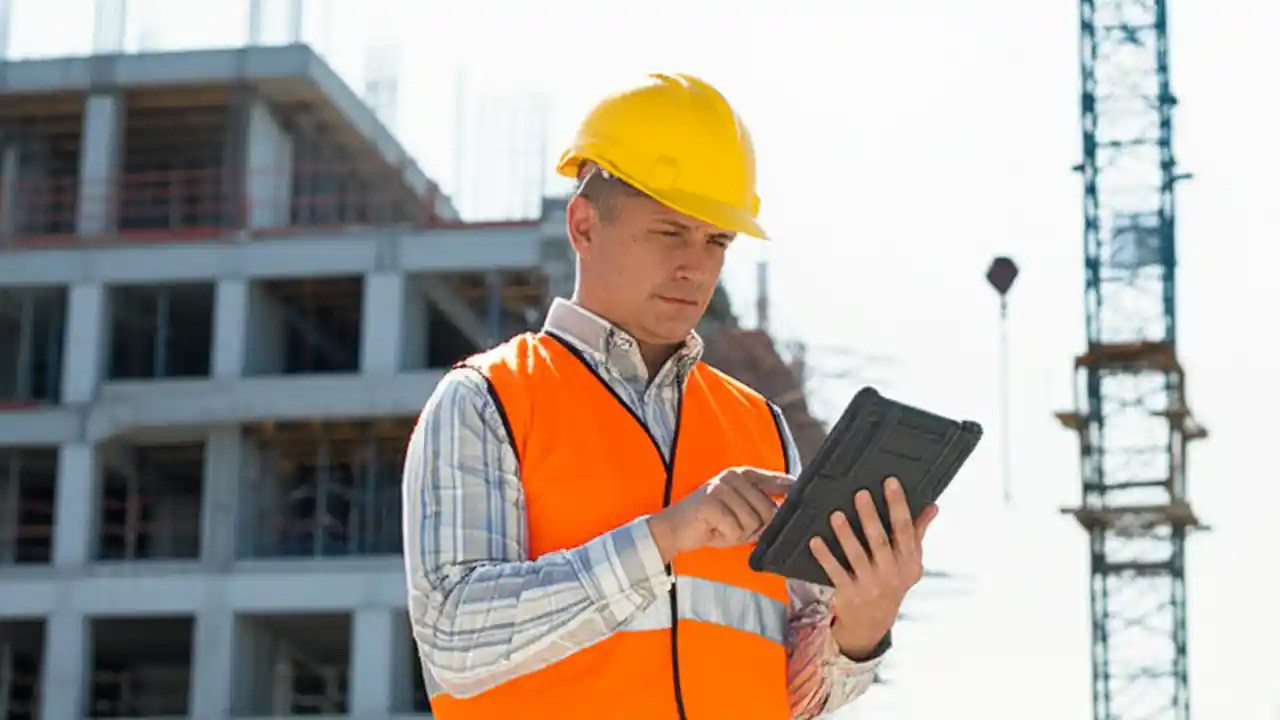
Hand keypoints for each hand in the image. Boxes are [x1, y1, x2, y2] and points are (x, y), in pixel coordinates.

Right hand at [648, 467, 793, 562]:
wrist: (674, 530)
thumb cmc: (710, 524)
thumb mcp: (741, 515)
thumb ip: (761, 511)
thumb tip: (785, 513)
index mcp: (742, 475)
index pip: (775, 480)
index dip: (791, 488)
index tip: (801, 490)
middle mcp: (734, 476)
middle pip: (768, 510)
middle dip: (755, 528)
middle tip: (732, 527)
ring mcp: (722, 487)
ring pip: (752, 522)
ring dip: (739, 534)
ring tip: (721, 527)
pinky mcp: (712, 502)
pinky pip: (735, 530)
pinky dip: (726, 537)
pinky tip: (713, 530)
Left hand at [809, 476, 938, 659]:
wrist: (873, 622)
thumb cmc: (892, 581)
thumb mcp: (909, 561)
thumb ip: (918, 532)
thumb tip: (933, 506)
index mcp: (908, 561)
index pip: (905, 529)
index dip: (898, 505)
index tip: (890, 482)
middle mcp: (891, 573)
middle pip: (880, 540)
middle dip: (870, 516)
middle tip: (860, 494)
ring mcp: (870, 585)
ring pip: (856, 555)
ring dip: (846, 534)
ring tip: (837, 514)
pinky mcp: (848, 593)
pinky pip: (835, 571)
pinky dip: (825, 556)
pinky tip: (816, 540)